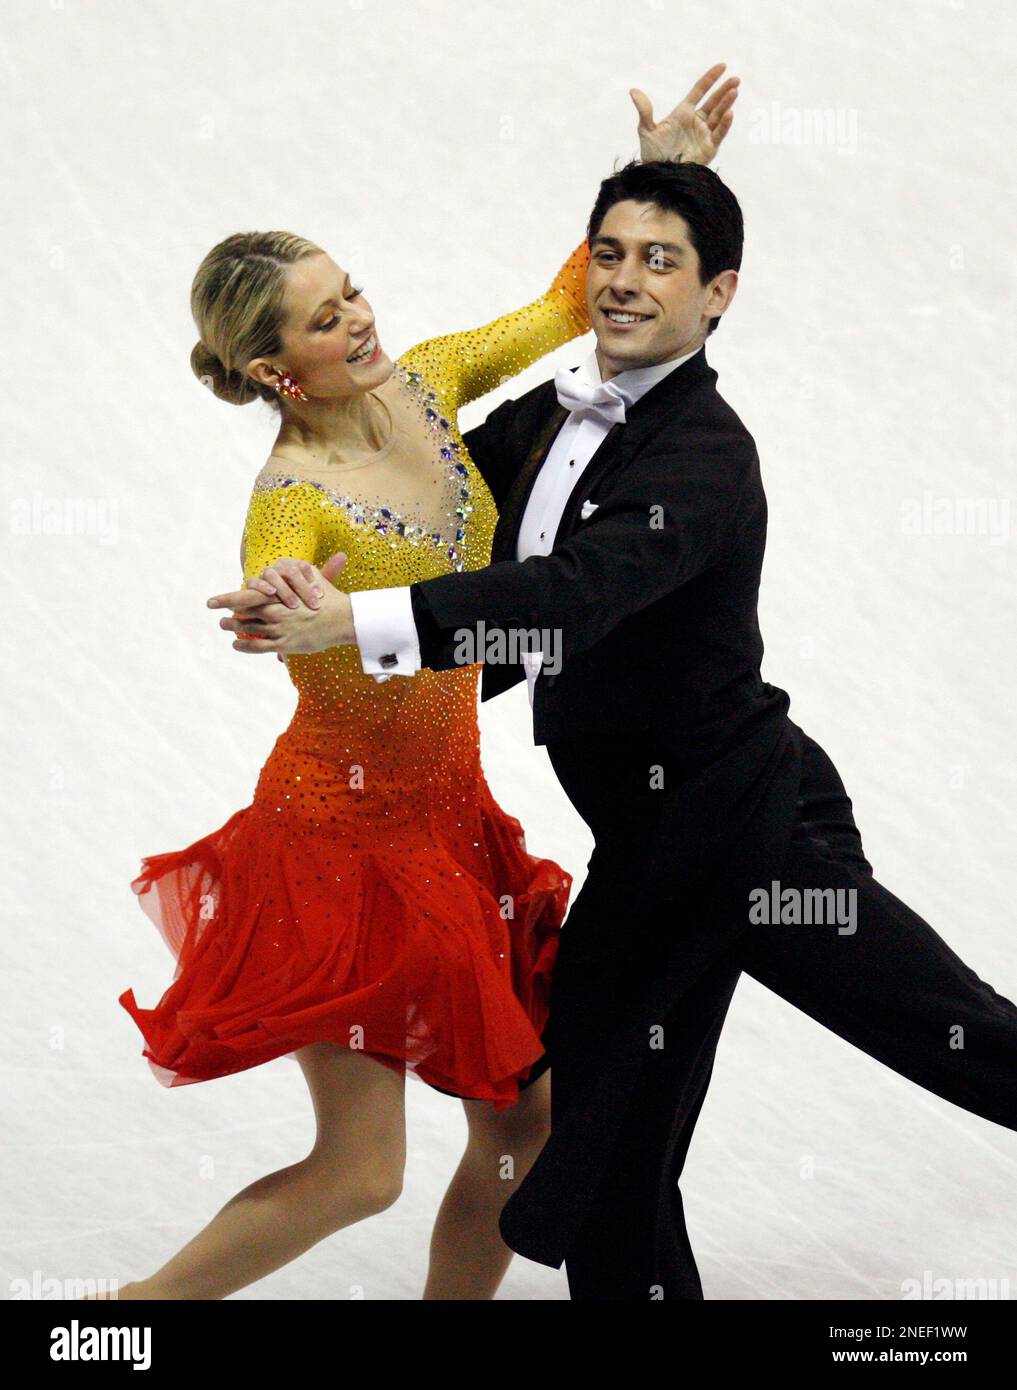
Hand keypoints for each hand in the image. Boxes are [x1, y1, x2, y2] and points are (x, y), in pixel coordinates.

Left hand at [206, 553, 356, 654]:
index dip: (226, 599)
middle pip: (243, 613)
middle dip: (227, 614)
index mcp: (279, 595)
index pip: (247, 596)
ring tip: (224, 626)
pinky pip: (258, 646)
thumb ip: (302, 570)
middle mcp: (276, 611)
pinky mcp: (285, 644)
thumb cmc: (329, 598)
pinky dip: (244, 646)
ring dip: (233, 628)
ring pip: (248, 629)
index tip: (211, 602)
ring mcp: (280, 628)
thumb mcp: (314, 578)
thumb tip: (300, 562)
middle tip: (216, 616)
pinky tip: (236, 645)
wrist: (344, 619)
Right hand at [243, 551, 347, 608]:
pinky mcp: (251, 586)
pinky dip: (261, 586)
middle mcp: (278, 567)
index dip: (312, 580)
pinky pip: (253, 582)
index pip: (303, 566)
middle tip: (313, 605)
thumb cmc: (300, 598)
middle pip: (289, 571)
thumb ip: (329, 573)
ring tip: (294, 604)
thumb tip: (343, 555)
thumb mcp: (315, 588)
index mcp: (294, 565)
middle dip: (301, 588)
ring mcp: (264, 575)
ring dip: (283, 589)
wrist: (277, 610)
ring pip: (271, 574)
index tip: (321, 595)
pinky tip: (271, 593)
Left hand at [631, 63, 738, 165]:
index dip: (710, 78)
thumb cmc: (652, 154)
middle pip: (713, 101)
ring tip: (734, 91)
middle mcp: (696, 122)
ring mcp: (704, 134)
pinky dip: (725, 124)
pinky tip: (729, 113)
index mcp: (683, 113)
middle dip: (724, 90)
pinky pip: (719, 134)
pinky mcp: (709, 148)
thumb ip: (644, 110)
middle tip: (736, 79)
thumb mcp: (646, 130)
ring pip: (719, 115)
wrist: (659, 175)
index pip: (700, 90)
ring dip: (726, 103)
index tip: (723, 66)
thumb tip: (633, 91)